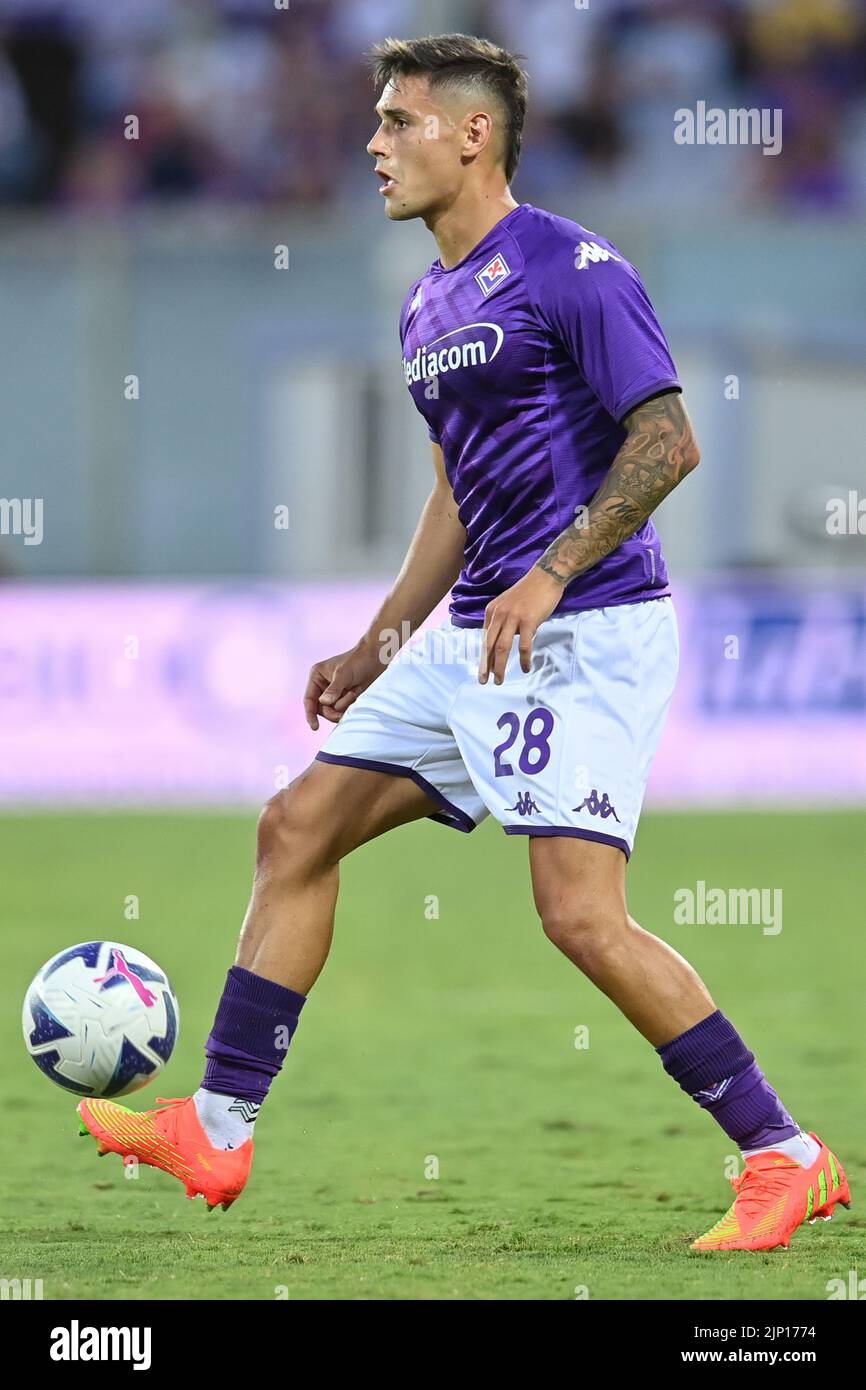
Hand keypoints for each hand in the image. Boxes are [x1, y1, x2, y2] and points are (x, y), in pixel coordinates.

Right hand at [303, 640, 384, 730]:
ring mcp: (334, 693)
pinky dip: (350, 705)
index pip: (309, 699)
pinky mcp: (344, 697)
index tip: (315, 727)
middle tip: (347, 704)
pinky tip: (357, 693)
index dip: (310, 714)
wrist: (376, 659)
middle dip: (334, 710)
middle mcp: (323, 686)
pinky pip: (343, 710)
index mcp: (317, 677)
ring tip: (354, 692)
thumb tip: (323, 703)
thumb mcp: (344, 674)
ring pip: (334, 711)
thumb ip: (334, 689)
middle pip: (322, 709)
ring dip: (345, 705)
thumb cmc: (358, 661)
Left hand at [479, 566, 562, 684]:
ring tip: (499, 680)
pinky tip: (525, 668)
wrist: (546, 576)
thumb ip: (503, 620)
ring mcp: (513, 617)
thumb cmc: (530, 591)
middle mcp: (499, 614)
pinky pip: (523, 645)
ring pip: (502, 648)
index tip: (482, 670)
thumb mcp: (509, 604)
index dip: (483, 656)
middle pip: (489, 645)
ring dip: (499, 666)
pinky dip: (523, 659)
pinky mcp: (528, 621)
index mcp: (492, 611)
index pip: (485, 638)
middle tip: (482, 681)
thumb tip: (502, 640)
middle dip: (485, 665)